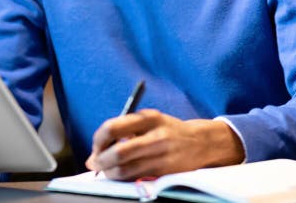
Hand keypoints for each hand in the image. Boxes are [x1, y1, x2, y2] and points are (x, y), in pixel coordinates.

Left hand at [85, 109, 243, 179]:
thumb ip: (123, 131)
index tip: (96, 147)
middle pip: (118, 152)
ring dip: (109, 173)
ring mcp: (161, 154)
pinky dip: (122, 178)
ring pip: (125, 169)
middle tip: (96, 163)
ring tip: (107, 171)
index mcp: (148, 117)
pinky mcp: (165, 170)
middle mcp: (155, 135)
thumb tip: (94, 155)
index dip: (98, 141)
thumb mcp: (149, 121)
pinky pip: (135, 178)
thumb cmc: (167, 130)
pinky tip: (121, 174)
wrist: (200, 142)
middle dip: (100, 161)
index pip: (112, 128)